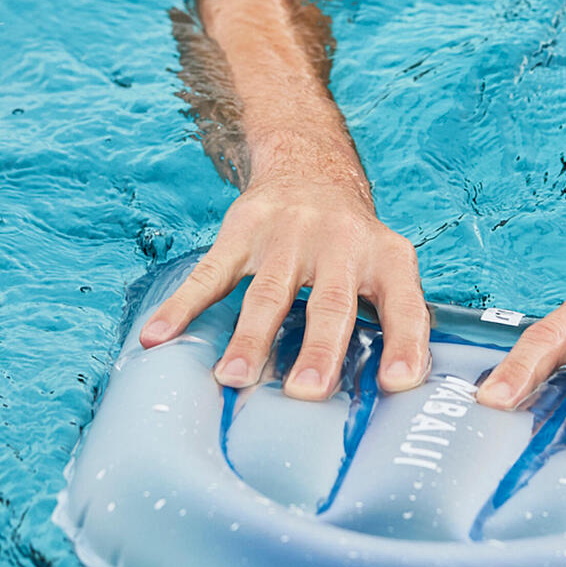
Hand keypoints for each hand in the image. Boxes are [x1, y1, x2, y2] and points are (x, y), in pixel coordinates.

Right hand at [137, 176, 429, 399]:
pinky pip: (212, 273)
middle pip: (330, 303)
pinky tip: (158, 337)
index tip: (399, 383)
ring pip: (269, 293)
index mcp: (387, 258)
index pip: (404, 305)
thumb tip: (393, 398)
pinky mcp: (243, 231)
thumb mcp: (387, 266)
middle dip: (319, 350)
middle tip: (305, 393)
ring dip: (251, 338)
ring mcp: (289, 235)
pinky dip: (183, 306)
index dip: (406, 343)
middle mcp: (342, 243)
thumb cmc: (353, 244)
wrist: (309, 169)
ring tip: (234, 379)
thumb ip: (392, 321)